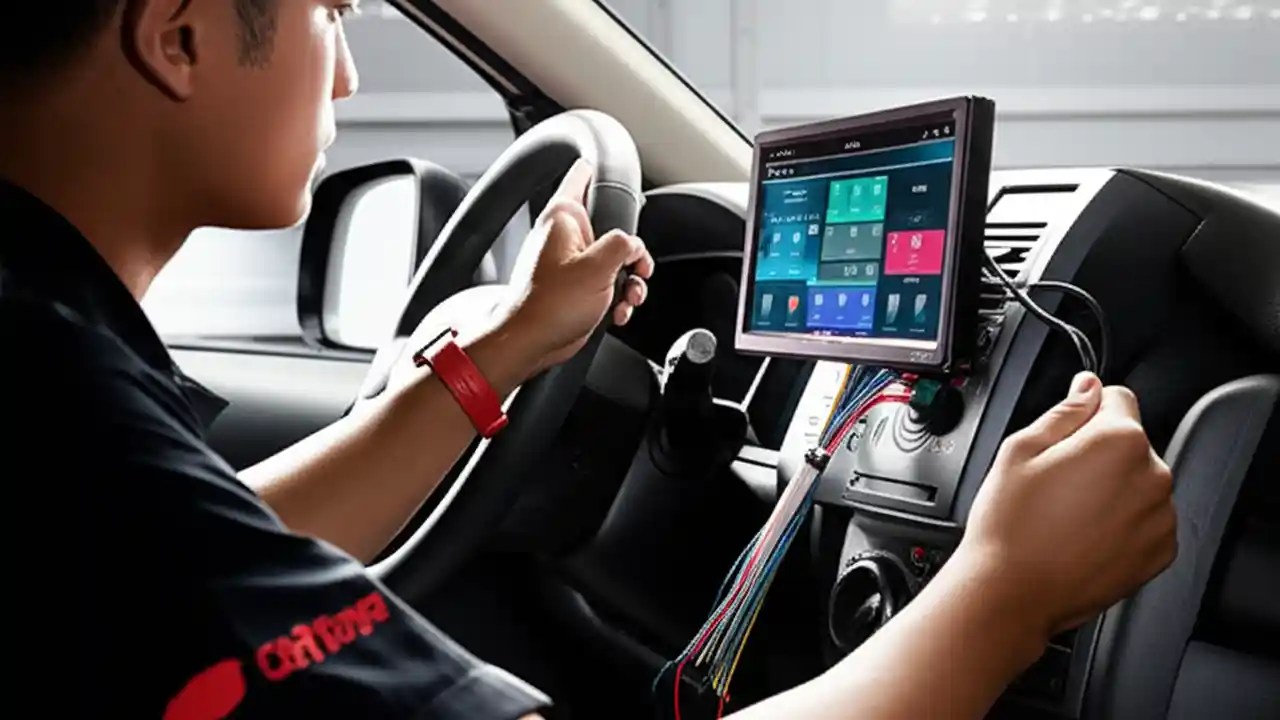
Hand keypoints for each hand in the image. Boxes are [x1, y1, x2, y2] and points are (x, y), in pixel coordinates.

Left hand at [503, 158, 653, 373]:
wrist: (532, 342)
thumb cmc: (550, 305)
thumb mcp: (599, 267)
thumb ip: (625, 245)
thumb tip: (634, 246)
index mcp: (564, 217)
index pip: (582, 175)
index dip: (601, 169)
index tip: (615, 169)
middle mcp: (567, 235)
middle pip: (614, 227)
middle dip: (632, 254)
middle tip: (636, 267)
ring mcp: (572, 262)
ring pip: (616, 261)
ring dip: (628, 282)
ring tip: (626, 298)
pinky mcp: (576, 287)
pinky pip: (607, 284)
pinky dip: (616, 298)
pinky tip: (616, 312)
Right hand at [956, 372, 1176, 640]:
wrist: (1013, 592)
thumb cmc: (1011, 525)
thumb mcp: (1020, 448)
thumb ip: (1064, 410)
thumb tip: (1088, 387)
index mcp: (1120, 441)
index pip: (1118, 398)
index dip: (1084, 412)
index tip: (1063, 437)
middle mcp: (1153, 476)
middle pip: (1129, 443)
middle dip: (1097, 453)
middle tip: (1054, 482)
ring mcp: (1160, 518)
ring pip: (1137, 482)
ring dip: (1111, 488)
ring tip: (1066, 514)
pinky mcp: (1159, 552)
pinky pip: (1144, 520)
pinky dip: (1121, 523)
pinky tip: (1083, 535)